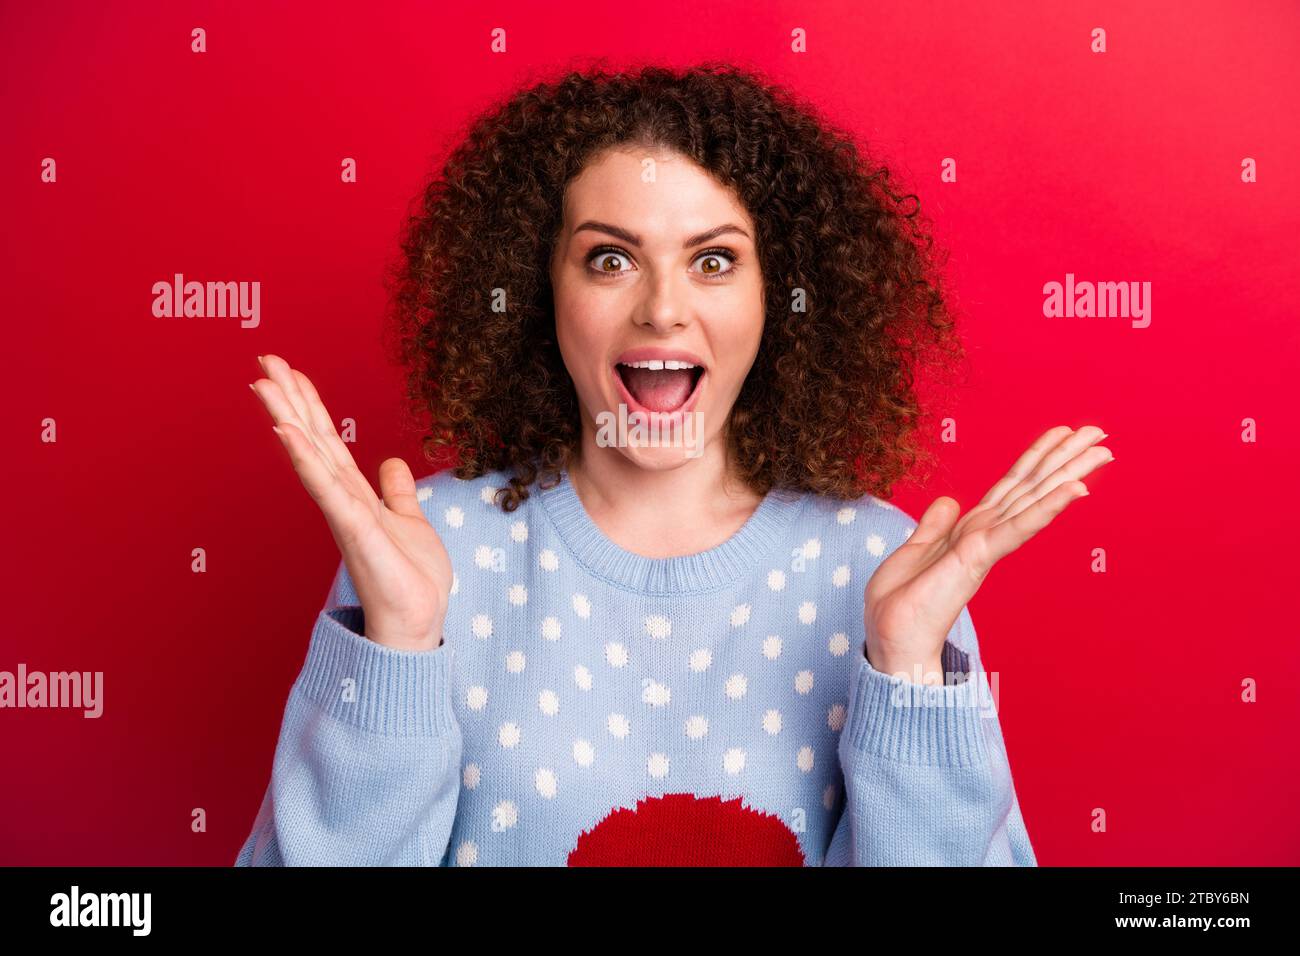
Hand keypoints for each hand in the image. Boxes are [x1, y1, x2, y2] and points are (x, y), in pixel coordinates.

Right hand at [249, 354, 451, 651]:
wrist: (417, 622)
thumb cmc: (411, 579)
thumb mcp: (410, 522)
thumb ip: (398, 492)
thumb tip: (391, 462)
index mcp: (355, 496)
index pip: (329, 441)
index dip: (311, 406)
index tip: (291, 370)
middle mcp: (343, 500)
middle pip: (313, 439)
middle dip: (290, 399)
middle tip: (264, 359)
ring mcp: (344, 513)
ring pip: (311, 456)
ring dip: (288, 417)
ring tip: (264, 383)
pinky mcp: (354, 529)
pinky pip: (327, 487)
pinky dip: (306, 458)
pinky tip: (287, 431)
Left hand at [864, 425, 1112, 682]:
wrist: (893, 639)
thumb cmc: (901, 604)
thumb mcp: (915, 550)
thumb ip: (935, 525)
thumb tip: (949, 501)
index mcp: (973, 529)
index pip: (1012, 486)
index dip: (1036, 456)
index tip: (1062, 431)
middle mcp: (987, 533)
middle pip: (1032, 485)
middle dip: (1065, 457)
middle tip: (1100, 431)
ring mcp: (988, 544)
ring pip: (1034, 498)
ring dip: (1069, 472)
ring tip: (1102, 450)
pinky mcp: (980, 556)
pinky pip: (1019, 526)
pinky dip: (1047, 506)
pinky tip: (1075, 488)